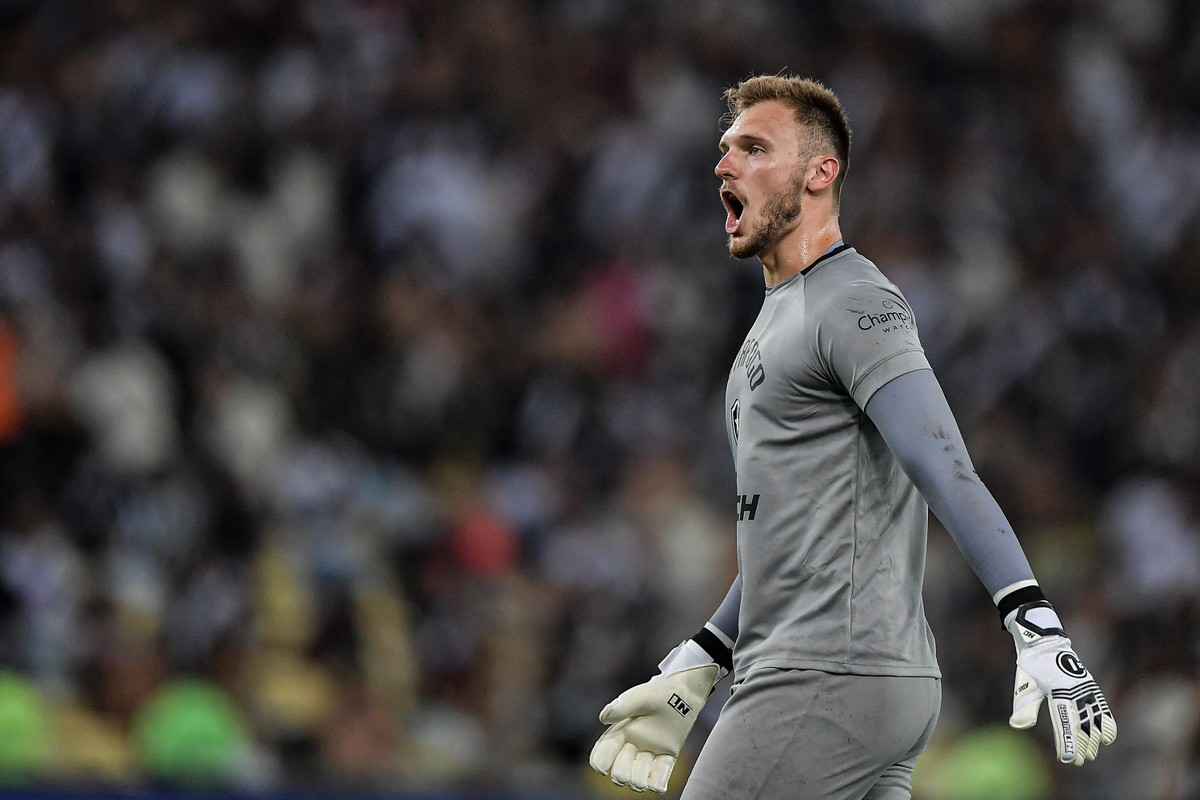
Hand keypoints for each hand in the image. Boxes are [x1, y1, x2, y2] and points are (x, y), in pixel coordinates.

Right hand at [589, 643, 721, 792]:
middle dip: (622, 771)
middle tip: (631, 758)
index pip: (603, 753)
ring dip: (640, 777)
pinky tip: (658, 785)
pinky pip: (660, 777)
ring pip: (638, 779)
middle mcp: (633, 745)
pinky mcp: (667, 756)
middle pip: (619, 772)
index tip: (601, 768)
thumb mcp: (641, 697)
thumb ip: (623, 706)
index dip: (600, 762)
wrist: (685, 693)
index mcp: (621, 731)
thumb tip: (603, 718)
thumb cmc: (660, 692)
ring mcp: (650, 752)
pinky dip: (657, 782)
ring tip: (648, 762)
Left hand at [1006, 601, 1116, 764]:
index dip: (1066, 742)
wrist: (1045, 642)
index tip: (1067, 759)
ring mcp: (1085, 688)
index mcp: (1057, 690)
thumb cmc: (1032, 666)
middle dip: (1080, 745)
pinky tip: (1106, 738)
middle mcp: (1075, 690)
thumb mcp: (1025, 685)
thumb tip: (1018, 726)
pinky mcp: (1091, 686)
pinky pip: (1101, 707)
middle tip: (1079, 762)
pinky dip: (1106, 723)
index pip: (1063, 722)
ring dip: (1093, 739)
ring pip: (1093, 718)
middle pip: (1081, 724)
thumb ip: (1025, 707)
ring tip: (1091, 755)